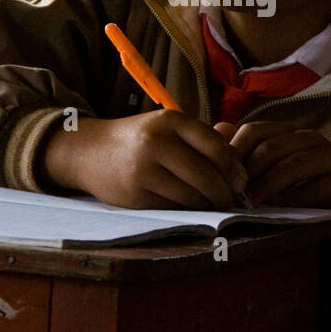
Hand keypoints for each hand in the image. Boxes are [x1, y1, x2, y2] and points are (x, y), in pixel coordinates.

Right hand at [43, 110, 246, 209]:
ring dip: (209, 205)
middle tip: (232, 199)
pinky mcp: (136, 195)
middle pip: (206, 174)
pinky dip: (189, 210)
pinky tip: (193, 208)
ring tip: (215, 205)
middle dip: (224, 192)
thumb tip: (241, 159)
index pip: (215, 146)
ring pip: (191, 196)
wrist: (90, 152)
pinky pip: (174, 207)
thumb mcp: (166, 127)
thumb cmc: (139, 139)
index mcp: (169, 120)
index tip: (241, 179)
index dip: (234, 167)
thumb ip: (203, 137)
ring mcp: (144, 170)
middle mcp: (156, 142)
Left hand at [217, 121, 330, 266]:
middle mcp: (313, 139)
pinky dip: (296, 200)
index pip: (256, 130)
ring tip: (250, 205)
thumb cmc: (299, 205)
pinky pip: (319, 187)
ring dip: (268, 185)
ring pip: (294, 164)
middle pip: (272, 146)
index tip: (219, 178)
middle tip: (232, 195)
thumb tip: (218, 128)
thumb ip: (245, 157)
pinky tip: (280, 213)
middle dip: (248, 171)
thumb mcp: (268, 182)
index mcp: (290, 133)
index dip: (234, 152)